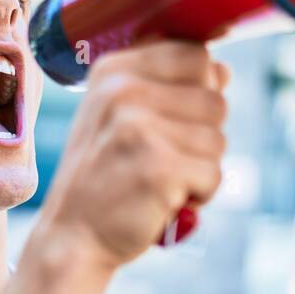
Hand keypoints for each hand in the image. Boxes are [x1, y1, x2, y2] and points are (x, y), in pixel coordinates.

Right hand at [29, 40, 227, 273]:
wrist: (71, 237)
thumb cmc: (105, 178)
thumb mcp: (119, 117)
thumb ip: (165, 87)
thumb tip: (222, 70)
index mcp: (113, 71)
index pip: (197, 55)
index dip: (200, 91)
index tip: (168, 121)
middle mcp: (123, 90)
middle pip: (215, 99)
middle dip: (201, 137)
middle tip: (158, 160)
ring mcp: (138, 127)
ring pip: (218, 140)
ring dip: (199, 169)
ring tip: (157, 181)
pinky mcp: (159, 166)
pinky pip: (215, 174)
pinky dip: (198, 196)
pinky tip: (162, 200)